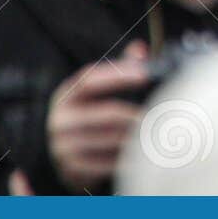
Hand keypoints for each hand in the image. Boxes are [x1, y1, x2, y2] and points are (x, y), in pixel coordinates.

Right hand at [45, 41, 149, 191]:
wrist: (55, 155)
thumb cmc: (85, 116)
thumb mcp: (93, 92)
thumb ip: (117, 70)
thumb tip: (139, 48)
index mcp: (66, 96)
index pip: (90, 79)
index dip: (119, 75)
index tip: (146, 73)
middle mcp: (61, 120)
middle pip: (107, 113)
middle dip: (137, 113)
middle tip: (162, 113)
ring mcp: (63, 147)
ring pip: (111, 140)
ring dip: (138, 137)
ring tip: (159, 133)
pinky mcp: (71, 170)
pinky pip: (107, 164)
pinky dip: (128, 159)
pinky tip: (143, 156)